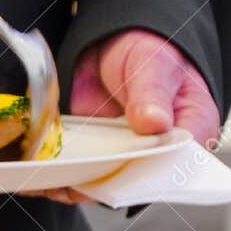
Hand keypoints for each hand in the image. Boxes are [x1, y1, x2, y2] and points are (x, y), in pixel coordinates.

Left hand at [26, 30, 218, 204]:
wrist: (116, 42)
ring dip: (76, 186)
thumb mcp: (154, 67)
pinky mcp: (98, 154)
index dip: (151, 180)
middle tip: (76, 188)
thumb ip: (152, 96)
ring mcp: (125, 156)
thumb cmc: (151, 52)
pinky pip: (81, 172)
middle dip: (105, 189)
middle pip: (136, 183)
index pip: (177, 168)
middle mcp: (159, 153)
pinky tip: (41, 177)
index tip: (123, 183)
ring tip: (50, 185)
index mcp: (188, 132)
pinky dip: (61, 176)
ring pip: (103, 183)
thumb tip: (154, 124)